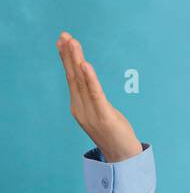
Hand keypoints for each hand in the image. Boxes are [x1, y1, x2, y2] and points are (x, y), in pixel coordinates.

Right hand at [56, 32, 143, 162]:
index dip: (67, 58)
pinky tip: (85, 65)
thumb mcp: (100, 111)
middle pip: (73, 76)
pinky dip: (90, 79)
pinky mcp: (104, 116)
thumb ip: (93, 96)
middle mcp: (80, 108)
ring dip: (76, 60)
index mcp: (78, 106)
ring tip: (72, 43)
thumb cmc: (113, 133)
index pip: (71, 77)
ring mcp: (90, 113)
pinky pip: (95, 94)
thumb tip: (89, 80)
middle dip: (68, 55)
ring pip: (82, 82)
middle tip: (63, 35)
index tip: (63, 40)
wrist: (123, 157)